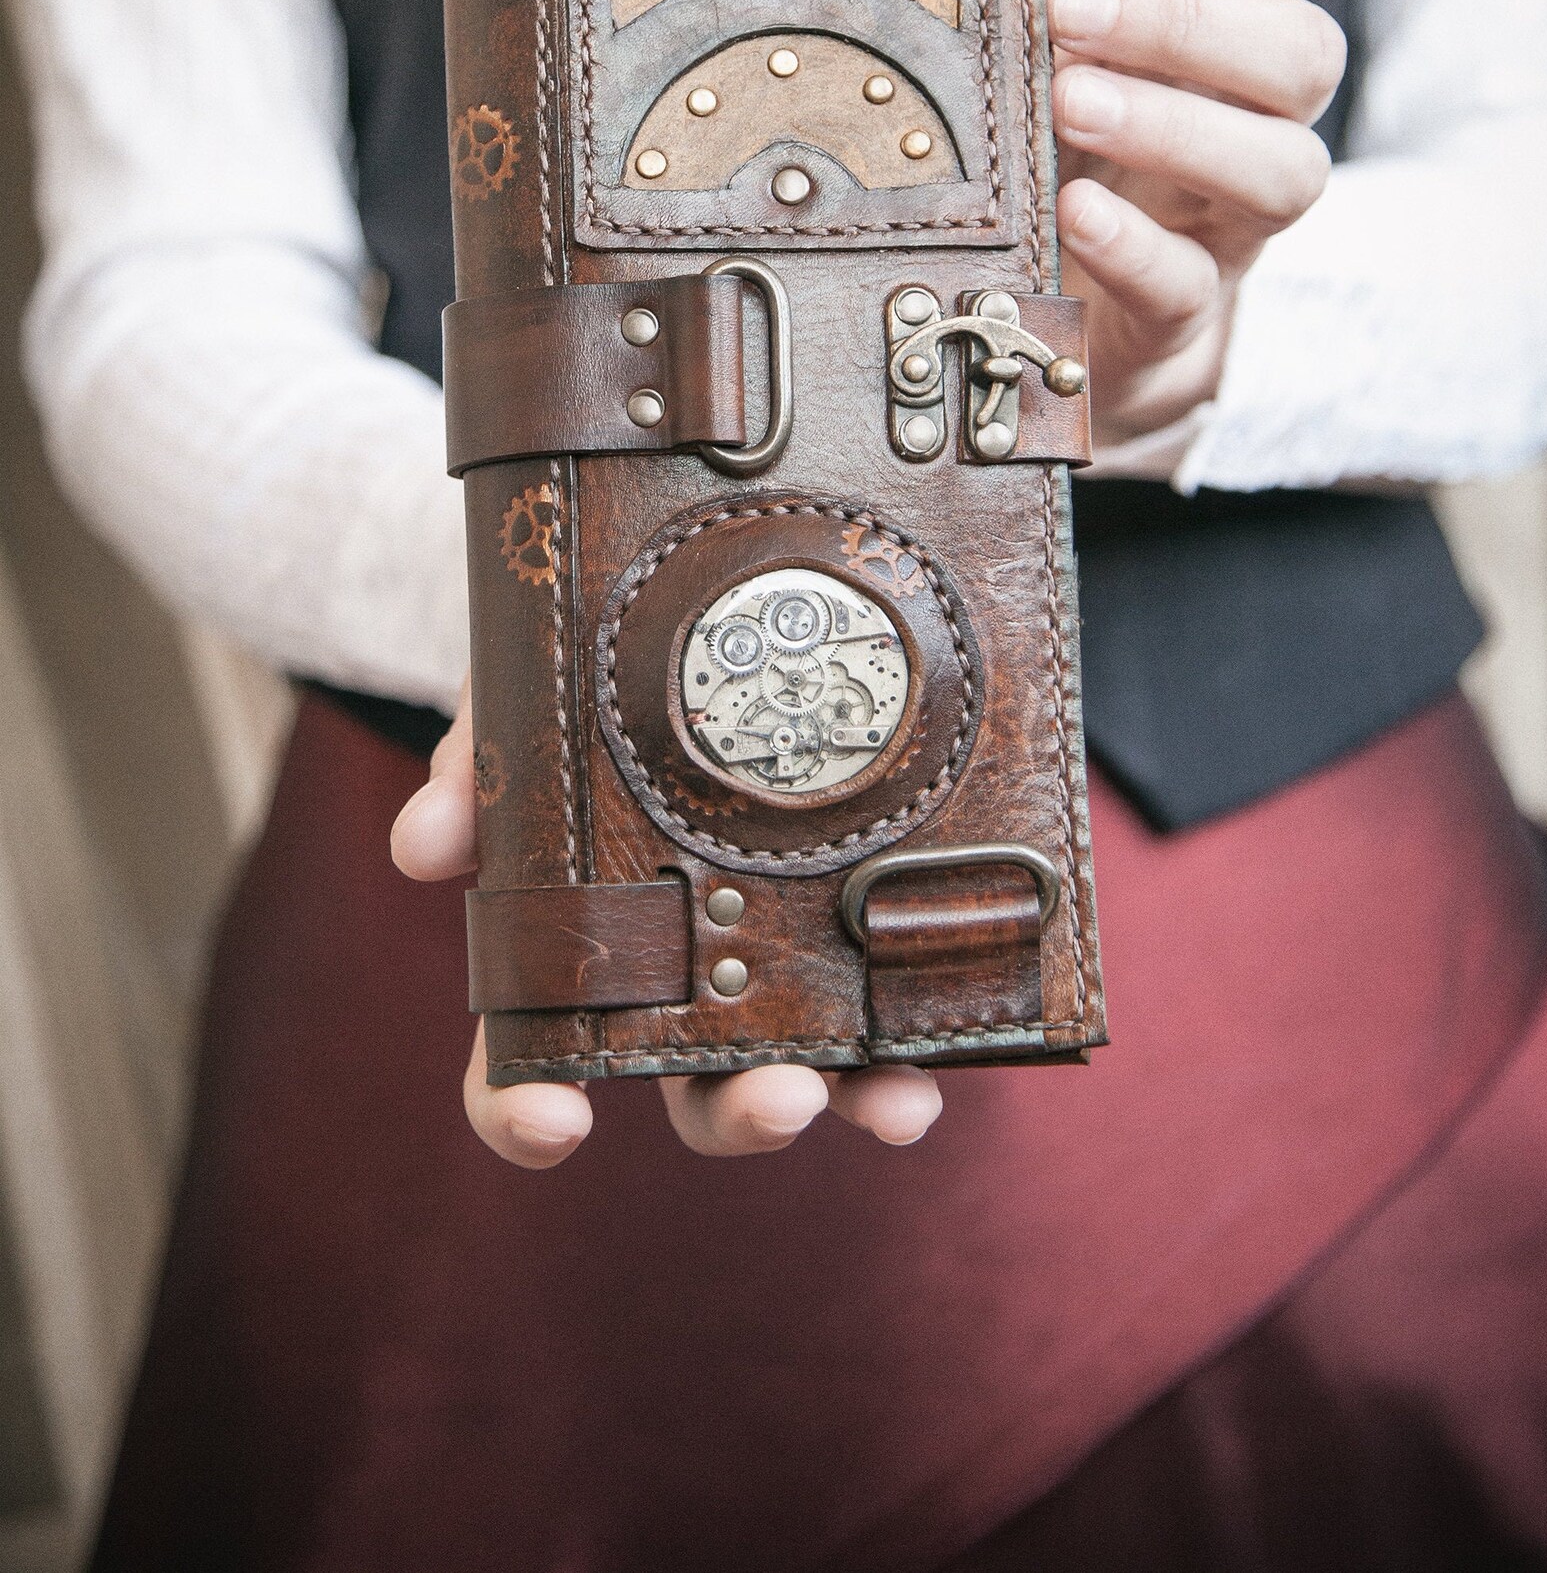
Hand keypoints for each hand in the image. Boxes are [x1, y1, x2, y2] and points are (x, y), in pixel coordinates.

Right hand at [391, 681, 942, 1168]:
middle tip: (775, 1100)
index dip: (527, 1111)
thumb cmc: (591, 684)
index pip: (527, 1065)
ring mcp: (777, 964)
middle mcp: (681, 985)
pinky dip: (918, 1041)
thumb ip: (473, 764)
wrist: (713, 599)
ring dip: (850, 1100)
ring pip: (807, 1069)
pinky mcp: (862, 927)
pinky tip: (942, 1052)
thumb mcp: (521, 701)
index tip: (555, 1126)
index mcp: (579, 953)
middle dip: (737, 1114)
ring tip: (892, 1102)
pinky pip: (894, 1005)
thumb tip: (423, 851)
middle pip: (695, 1093)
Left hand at [1035, 0, 1340, 445]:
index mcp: (1221, 50)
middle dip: (1182, 22)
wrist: (1072, 335)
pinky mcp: (1185, 323)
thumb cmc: (1068, 173)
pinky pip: (1190, 284)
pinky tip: (1076, 212)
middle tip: (1067, 4)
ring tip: (1072, 98)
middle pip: (1291, 58)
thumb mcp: (1052, 79)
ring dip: (1175, 126)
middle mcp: (1253, 129)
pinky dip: (1136, 247)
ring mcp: (1230, 230)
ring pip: (1276, 170)